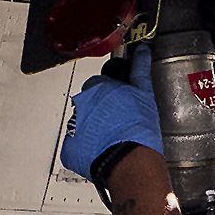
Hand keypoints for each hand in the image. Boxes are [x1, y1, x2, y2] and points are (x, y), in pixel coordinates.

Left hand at [60, 50, 161, 184]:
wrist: (130, 162)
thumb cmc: (138, 131)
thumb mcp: (145, 95)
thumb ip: (140, 70)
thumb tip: (142, 52)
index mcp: (96, 88)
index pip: (98, 86)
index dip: (110, 97)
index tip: (119, 106)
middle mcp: (80, 105)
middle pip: (88, 106)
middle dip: (100, 113)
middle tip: (117, 125)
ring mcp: (72, 128)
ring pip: (81, 126)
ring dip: (92, 131)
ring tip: (111, 141)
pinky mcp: (69, 149)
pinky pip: (76, 147)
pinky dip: (86, 150)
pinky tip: (103, 152)